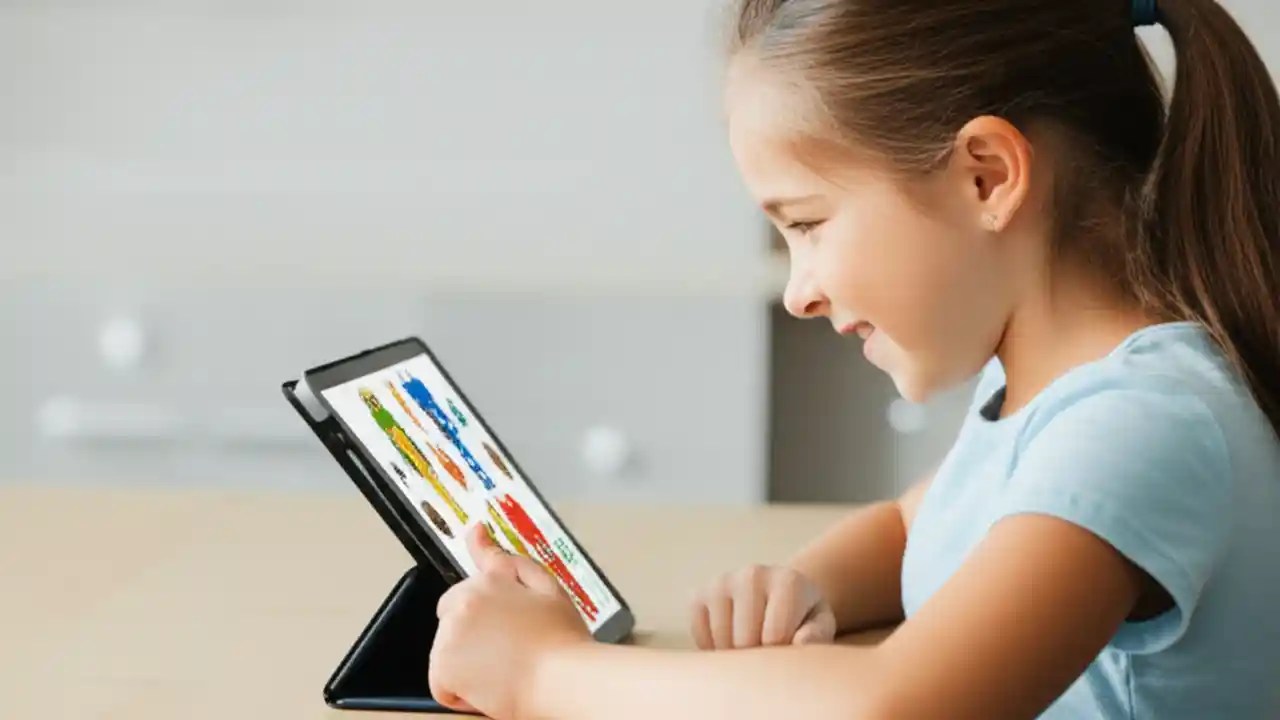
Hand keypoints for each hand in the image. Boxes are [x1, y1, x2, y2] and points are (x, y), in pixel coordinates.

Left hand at [430, 523, 591, 718]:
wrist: (563, 680)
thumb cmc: (562, 638)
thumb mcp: (546, 587)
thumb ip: (509, 561)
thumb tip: (476, 531)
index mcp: (487, 582)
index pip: (470, 580)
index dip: (477, 591)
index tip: (473, 564)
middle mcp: (462, 603)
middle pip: (454, 617)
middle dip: (472, 631)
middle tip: (506, 650)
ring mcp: (449, 636)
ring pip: (448, 650)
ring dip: (466, 660)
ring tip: (503, 671)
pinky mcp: (443, 668)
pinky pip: (441, 681)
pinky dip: (459, 689)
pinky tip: (488, 689)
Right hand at [690, 564, 836, 648]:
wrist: (777, 594)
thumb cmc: (801, 616)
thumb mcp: (820, 625)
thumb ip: (817, 635)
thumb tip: (800, 642)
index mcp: (788, 581)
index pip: (775, 636)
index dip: (779, 656)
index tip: (787, 650)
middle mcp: (753, 574)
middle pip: (745, 639)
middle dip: (756, 657)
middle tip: (767, 653)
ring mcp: (722, 582)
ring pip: (721, 639)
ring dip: (734, 655)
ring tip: (751, 647)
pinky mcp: (699, 594)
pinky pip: (700, 635)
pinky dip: (713, 648)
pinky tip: (730, 642)